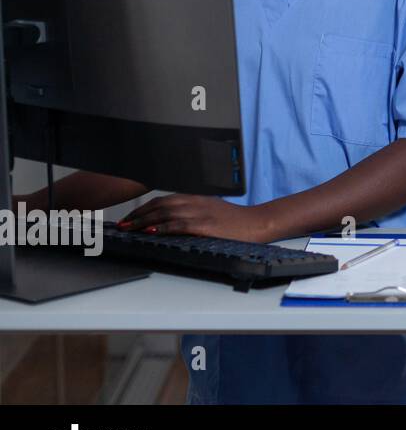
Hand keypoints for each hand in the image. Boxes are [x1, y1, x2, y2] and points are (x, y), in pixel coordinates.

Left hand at [118, 195, 272, 242]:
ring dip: (144, 221)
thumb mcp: (212, 210)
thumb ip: (193, 211)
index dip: (144, 208)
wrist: (257, 222)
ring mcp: (200, 213)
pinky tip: (152, 231)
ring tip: (129, 229)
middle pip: (160, 205)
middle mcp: (196, 202)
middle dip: (138, 215)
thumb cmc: (236, 220)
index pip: (163, 199)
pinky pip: (180, 224)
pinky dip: (164, 227)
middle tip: (123, 225)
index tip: (130, 217)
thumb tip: (172, 221)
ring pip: (166, 213)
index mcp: (196, 198)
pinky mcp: (206, 225)